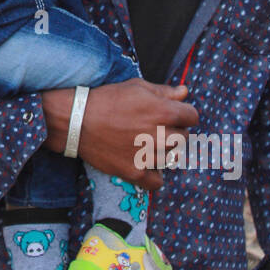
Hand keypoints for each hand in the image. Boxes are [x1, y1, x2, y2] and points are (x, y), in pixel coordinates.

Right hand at [42, 79, 196, 190]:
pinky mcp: (135, 172)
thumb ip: (164, 92)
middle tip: (155, 129)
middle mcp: (160, 135)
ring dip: (164, 152)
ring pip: (173, 159)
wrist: (76, 120)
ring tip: (147, 144)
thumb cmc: (107, 99)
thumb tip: (185, 92)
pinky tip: (144, 163)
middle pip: (184, 139)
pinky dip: (154, 174)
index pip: (192, 117)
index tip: (173, 115)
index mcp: (163, 111)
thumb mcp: (136, 87)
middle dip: (174, 132)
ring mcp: (148, 156)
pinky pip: (158, 181)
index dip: (183, 114)